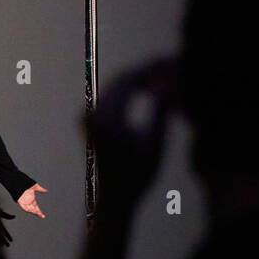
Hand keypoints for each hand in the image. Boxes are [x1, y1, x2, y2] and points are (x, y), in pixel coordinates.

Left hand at [18, 183, 47, 217]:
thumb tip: (46, 190)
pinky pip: (23, 207)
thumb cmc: (26, 183)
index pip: (36, 207)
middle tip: (42, 216)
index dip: (39, 211)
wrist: (18, 182)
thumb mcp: (35, 186)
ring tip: (37, 213)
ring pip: (29, 209)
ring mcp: (24, 202)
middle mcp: (28, 202)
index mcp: (32, 199)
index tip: (43, 215)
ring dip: (33, 211)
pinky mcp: (20, 201)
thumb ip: (41, 189)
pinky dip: (27, 209)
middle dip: (37, 213)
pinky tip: (30, 211)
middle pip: (33, 209)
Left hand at [88, 57, 175, 209]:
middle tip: (170, 63)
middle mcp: (91, 114)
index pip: (129, 79)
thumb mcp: (155, 142)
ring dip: (141, 78)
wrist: (114, 198)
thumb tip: (168, 80)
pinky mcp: (90, 119)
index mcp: (105, 118)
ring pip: (118, 85)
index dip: (151, 68)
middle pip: (122, 79)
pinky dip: (133, 89)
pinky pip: (114, 95)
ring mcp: (88, 116)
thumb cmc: (136, 176)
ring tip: (166, 75)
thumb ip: (161, 109)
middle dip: (147, 70)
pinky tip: (153, 89)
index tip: (170, 61)